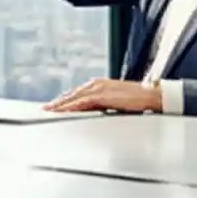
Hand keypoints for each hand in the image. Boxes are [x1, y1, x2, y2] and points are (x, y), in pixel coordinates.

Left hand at [42, 78, 161, 113]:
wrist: (151, 95)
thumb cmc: (136, 100)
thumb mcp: (114, 102)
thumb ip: (101, 105)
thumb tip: (91, 113)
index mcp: (98, 85)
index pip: (76, 94)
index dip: (63, 101)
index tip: (53, 106)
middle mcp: (96, 84)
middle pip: (72, 95)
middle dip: (58, 103)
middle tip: (44, 109)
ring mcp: (99, 88)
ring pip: (74, 97)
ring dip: (61, 105)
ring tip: (49, 111)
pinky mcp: (103, 95)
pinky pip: (83, 102)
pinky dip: (71, 107)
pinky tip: (64, 111)